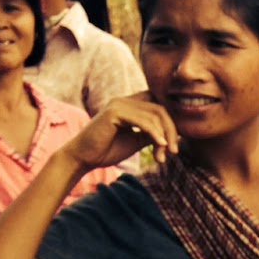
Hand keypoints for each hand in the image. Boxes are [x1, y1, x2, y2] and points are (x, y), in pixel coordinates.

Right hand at [61, 94, 178, 172]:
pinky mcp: (114, 112)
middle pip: (160, 108)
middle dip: (171, 130)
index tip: (174, 143)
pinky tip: (160, 145)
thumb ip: (151, 134)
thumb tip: (171, 134)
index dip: (171, 123)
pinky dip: (154, 133)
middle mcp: (124, 100)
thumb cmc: (107, 150)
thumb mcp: (136, 141)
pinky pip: (143, 121)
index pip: (158, 106)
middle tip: (174, 151)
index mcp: (129, 105)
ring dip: (164, 136)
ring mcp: (119, 104)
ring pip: (154, 115)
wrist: (84, 158)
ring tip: (164, 155)